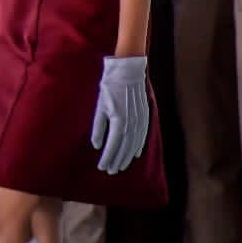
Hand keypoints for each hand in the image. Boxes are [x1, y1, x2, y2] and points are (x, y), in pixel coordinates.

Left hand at [91, 56, 149, 174]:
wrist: (128, 71)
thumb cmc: (110, 87)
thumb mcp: (100, 106)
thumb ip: (98, 127)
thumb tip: (96, 145)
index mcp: (118, 121)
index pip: (112, 146)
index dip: (107, 158)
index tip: (102, 167)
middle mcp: (131, 124)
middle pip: (124, 148)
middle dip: (117, 161)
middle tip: (111, 171)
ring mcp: (140, 121)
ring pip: (134, 144)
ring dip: (127, 157)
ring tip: (121, 166)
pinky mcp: (144, 116)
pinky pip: (142, 136)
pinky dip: (138, 147)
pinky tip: (135, 154)